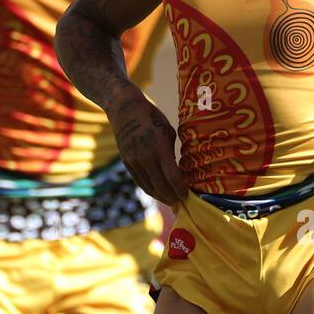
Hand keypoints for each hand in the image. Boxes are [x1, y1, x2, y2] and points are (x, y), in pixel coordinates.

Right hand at [107, 90, 187, 205]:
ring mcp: (134, 162)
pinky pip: (140, 182)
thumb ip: (171, 154)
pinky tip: (157, 193)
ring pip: (149, 187)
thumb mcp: (168, 133)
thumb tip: (177, 172)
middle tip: (181, 204)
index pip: (173, 177)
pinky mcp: (127, 163)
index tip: (187, 196)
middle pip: (161, 187)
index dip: (181, 190)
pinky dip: (149, 190)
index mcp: (160, 149)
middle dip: (172, 198)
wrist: (125, 110)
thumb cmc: (153, 118)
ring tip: (170, 201)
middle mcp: (146, 158)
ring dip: (161, 197)